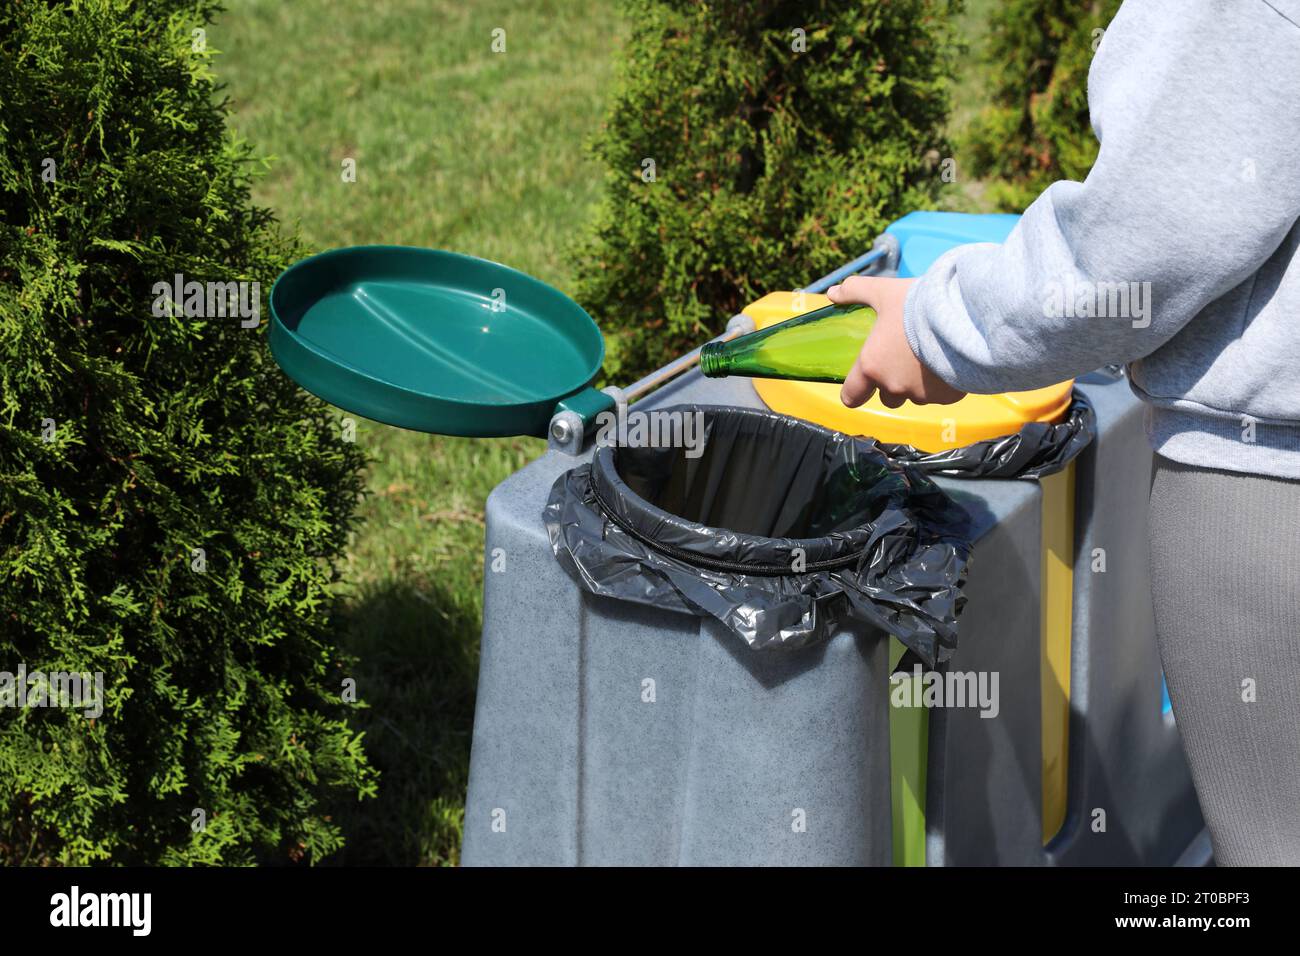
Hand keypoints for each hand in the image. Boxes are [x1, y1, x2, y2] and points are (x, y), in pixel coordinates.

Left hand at [826, 276, 966, 408]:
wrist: (966, 315)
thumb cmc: (918, 304)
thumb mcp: (883, 292)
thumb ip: (855, 291)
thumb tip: (832, 293)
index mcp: (872, 366)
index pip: (852, 396)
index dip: (854, 392)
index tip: (860, 385)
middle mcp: (894, 386)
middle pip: (887, 397)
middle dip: (892, 384)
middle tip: (904, 358)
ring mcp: (922, 395)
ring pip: (915, 396)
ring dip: (918, 384)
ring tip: (930, 356)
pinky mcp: (948, 397)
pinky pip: (941, 395)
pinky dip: (943, 383)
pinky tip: (950, 360)